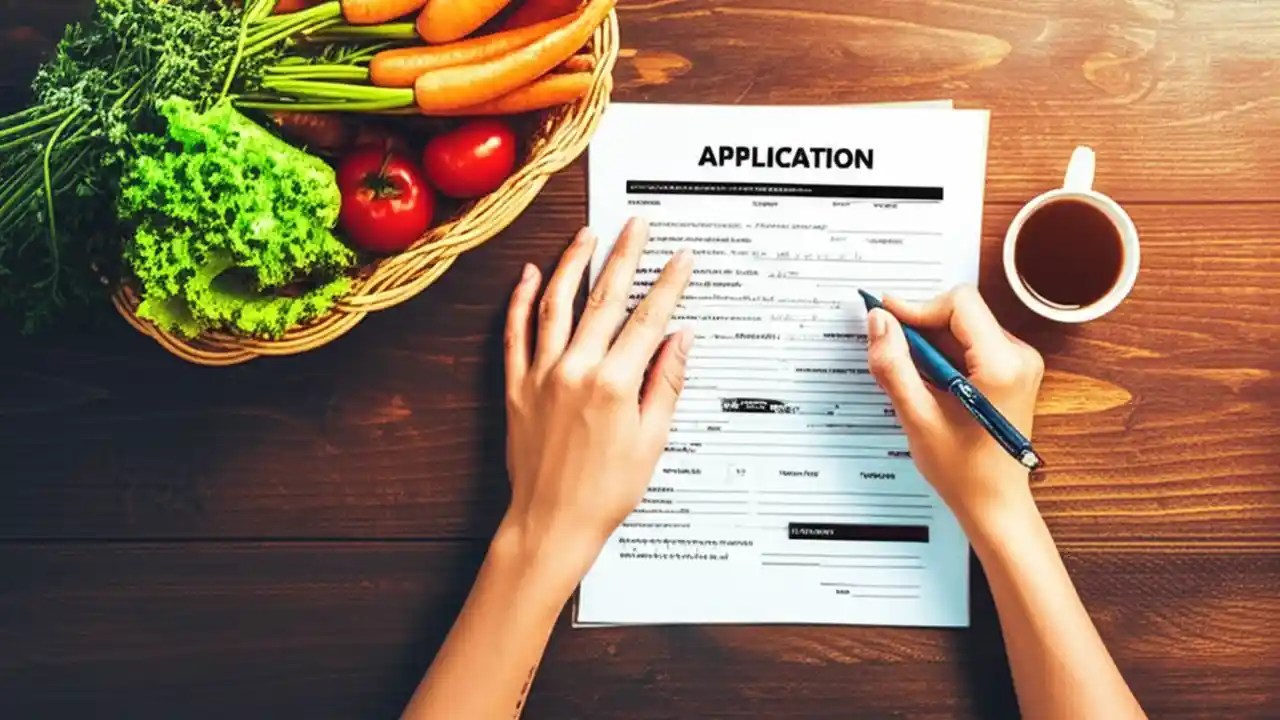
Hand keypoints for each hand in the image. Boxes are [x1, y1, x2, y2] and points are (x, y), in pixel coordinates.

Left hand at [500, 219, 693, 581]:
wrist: (551, 522)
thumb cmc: (605, 492)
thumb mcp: (651, 441)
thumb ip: (665, 384)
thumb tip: (681, 339)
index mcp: (613, 385)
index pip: (648, 320)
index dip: (668, 284)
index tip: (681, 258)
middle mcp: (574, 371)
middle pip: (604, 299)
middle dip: (625, 256)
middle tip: (637, 225)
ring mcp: (541, 375)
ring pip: (556, 303)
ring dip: (573, 263)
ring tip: (588, 235)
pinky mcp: (515, 386)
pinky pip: (515, 332)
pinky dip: (520, 300)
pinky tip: (529, 274)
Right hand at [866, 285, 1044, 535]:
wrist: (994, 502)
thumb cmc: (964, 470)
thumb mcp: (917, 416)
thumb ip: (893, 364)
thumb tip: (879, 321)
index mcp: (1002, 365)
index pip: (958, 303)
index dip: (917, 308)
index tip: (886, 319)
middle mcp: (1019, 357)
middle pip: (961, 312)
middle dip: (922, 327)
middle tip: (894, 352)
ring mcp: (1018, 364)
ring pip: (963, 326)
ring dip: (931, 343)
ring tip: (914, 378)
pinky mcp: (1012, 371)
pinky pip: (971, 344)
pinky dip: (944, 355)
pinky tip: (931, 384)